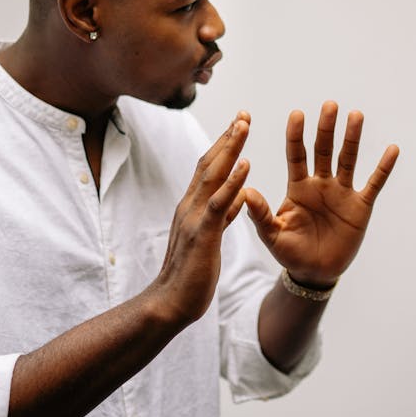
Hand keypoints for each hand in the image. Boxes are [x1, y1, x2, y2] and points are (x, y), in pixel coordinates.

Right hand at [147, 113, 251, 323]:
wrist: (170, 303)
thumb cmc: (190, 274)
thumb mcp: (210, 238)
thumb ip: (221, 216)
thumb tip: (236, 197)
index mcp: (192, 207)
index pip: (208, 168)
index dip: (224, 145)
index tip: (239, 124)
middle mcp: (189, 206)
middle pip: (209, 163)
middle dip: (228, 137)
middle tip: (244, 113)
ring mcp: (193, 218)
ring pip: (212, 175)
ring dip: (229, 148)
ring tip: (244, 125)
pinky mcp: (202, 234)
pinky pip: (218, 203)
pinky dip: (232, 182)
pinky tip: (246, 165)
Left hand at [244, 101, 398, 286]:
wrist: (315, 272)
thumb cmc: (290, 252)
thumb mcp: (272, 235)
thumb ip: (260, 214)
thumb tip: (245, 191)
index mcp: (298, 187)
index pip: (297, 155)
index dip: (296, 136)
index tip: (297, 114)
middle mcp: (321, 184)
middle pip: (324, 150)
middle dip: (326, 128)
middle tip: (329, 105)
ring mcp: (342, 193)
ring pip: (348, 160)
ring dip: (352, 138)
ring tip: (355, 115)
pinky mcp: (361, 206)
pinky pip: (374, 183)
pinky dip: (383, 167)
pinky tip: (392, 149)